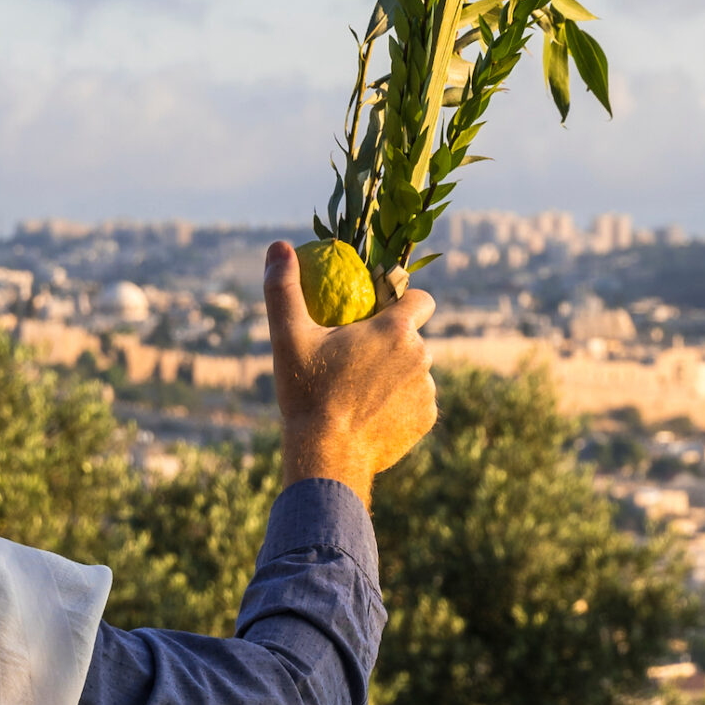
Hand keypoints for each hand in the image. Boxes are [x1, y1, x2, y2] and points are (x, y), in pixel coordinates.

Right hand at [263, 240, 437, 506]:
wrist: (327, 457)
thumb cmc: (307, 394)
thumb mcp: (288, 338)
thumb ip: (284, 289)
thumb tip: (277, 247)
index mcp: (395, 329)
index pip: (421, 300)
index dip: (406, 303)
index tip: (382, 314)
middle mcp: (421, 355)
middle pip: (414, 339)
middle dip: (393, 345)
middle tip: (355, 362)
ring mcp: (427, 390)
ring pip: (416, 372)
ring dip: (396, 376)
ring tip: (359, 393)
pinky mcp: (426, 420)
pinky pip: (417, 404)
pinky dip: (399, 406)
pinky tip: (370, 416)